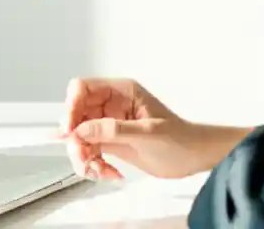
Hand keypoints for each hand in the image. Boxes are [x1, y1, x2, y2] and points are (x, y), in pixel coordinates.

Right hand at [60, 77, 237, 180]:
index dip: (71, 106)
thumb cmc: (180, 139)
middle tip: (85, 158)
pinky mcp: (109, 142)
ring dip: (83, 156)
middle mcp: (110, 105)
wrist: (194, 158)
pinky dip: (93, 166)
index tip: (70, 130)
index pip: (82, 89)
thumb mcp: (147, 133)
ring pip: (78, 137)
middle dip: (76, 139)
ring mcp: (108, 124)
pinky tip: (109, 173)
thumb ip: (113, 130)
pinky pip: (88, 151)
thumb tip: (81, 129)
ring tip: (100, 171)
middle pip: (75, 115)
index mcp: (120, 92)